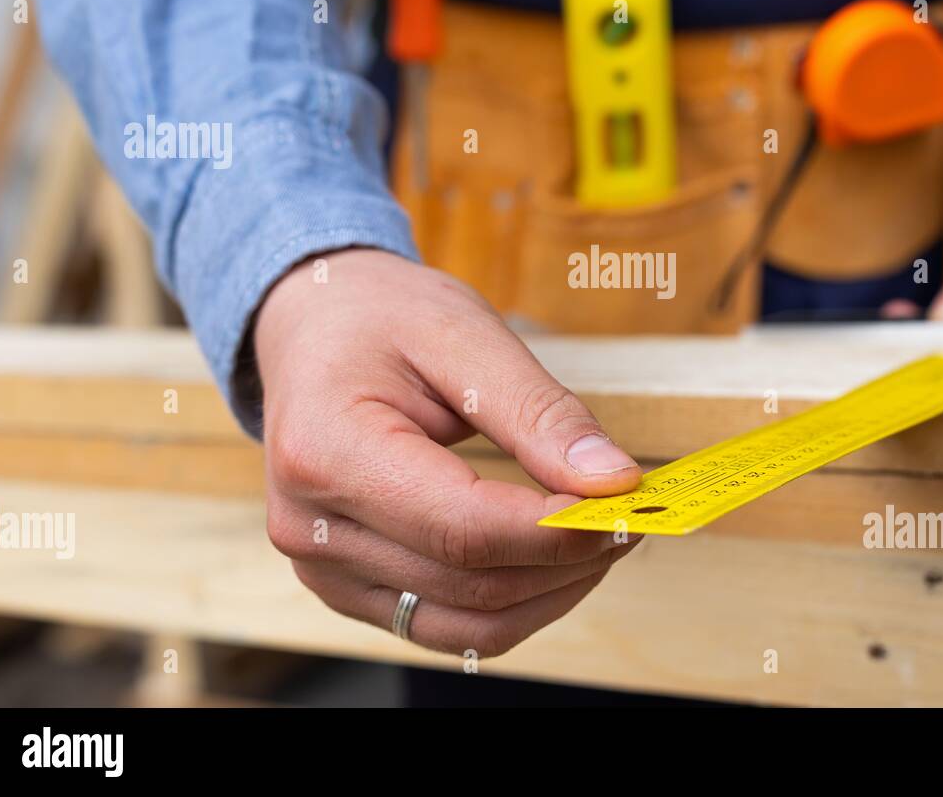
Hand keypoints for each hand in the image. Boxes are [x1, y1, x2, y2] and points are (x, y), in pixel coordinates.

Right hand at [254, 249, 642, 656]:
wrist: (312, 327)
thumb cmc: (382, 318)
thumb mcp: (465, 334)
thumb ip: (539, 413)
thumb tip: (613, 481)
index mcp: (327, 451)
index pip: (462, 527)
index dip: (556, 531)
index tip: (627, 507)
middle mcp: (310, 526)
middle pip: (470, 581)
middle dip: (569, 560)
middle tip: (631, 515)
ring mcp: (323, 568)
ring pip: (466, 623)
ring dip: (551, 593)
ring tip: (599, 537)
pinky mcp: (345, 587)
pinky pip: (445, 624)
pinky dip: (514, 603)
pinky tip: (551, 559)